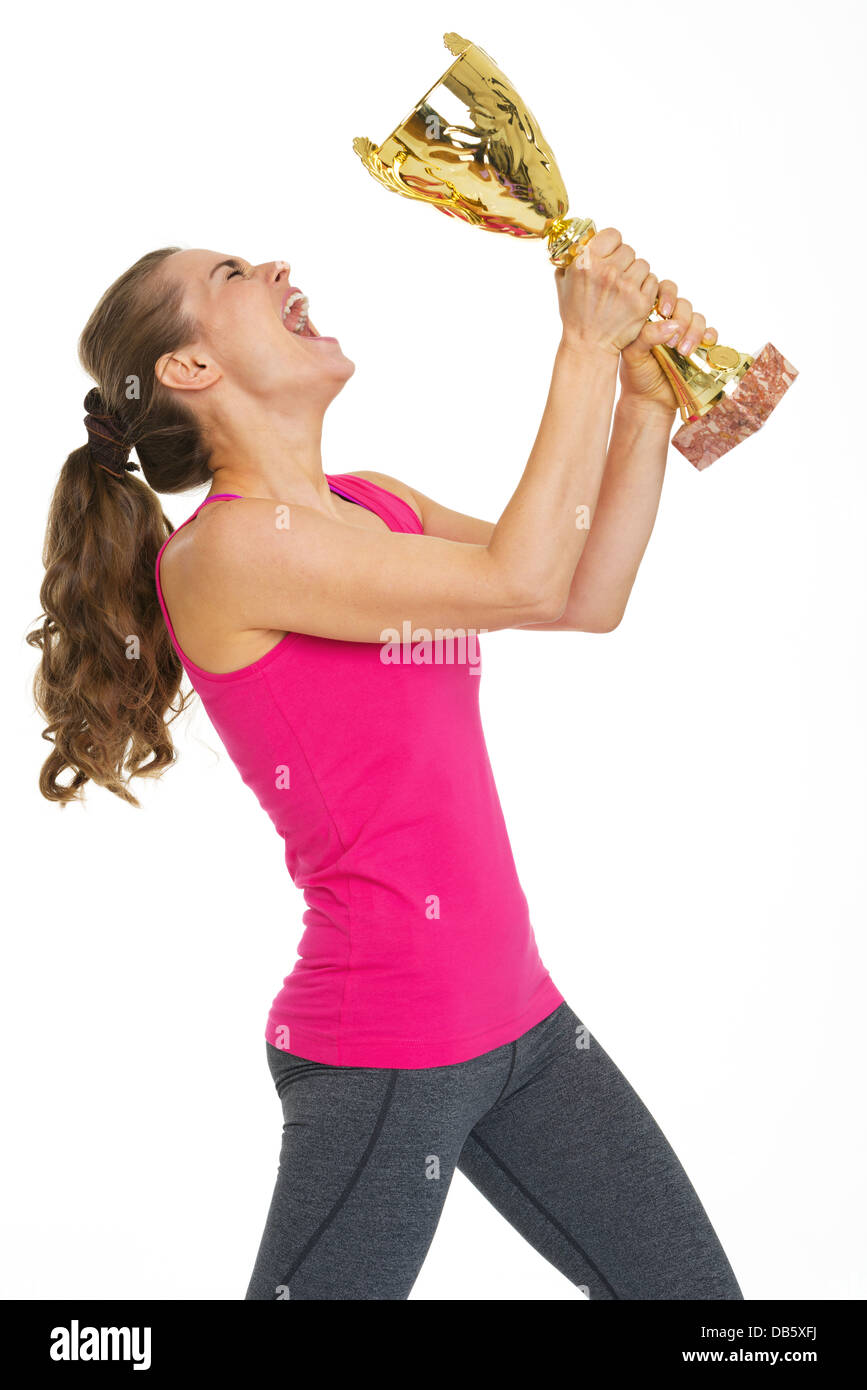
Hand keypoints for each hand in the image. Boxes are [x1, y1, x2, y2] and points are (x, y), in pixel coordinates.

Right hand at [555, 227, 659, 357]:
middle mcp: (607, 272)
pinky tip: (633, 297)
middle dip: (624, 261)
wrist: (588, 344)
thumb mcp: (563, 283)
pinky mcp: (641, 301)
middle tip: (616, 276)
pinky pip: (652, 281)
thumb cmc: (575, 314)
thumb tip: (579, 240)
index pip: (613, 235)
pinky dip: (645, 287)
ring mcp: (626, 287)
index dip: (612, 244)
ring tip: (625, 288)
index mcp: (587, 263)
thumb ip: (571, 259)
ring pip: (643, 264)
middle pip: (629, 250)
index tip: (610, 254)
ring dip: (636, 274)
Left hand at [618, 280, 717, 414]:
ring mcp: (686, 332)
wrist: (648, 401)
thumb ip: (645, 337)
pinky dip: (710, 335)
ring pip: (698, 318)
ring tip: (683, 352)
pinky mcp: (700, 347)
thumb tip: (672, 325)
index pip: (662, 291)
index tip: (664, 311)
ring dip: (694, 332)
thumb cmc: (636, 375)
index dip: (667, 296)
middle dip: (682, 319)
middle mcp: (669, 320)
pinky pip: (711, 333)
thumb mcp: (633, 355)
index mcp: (651, 315)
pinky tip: (705, 343)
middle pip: (683, 304)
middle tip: (672, 342)